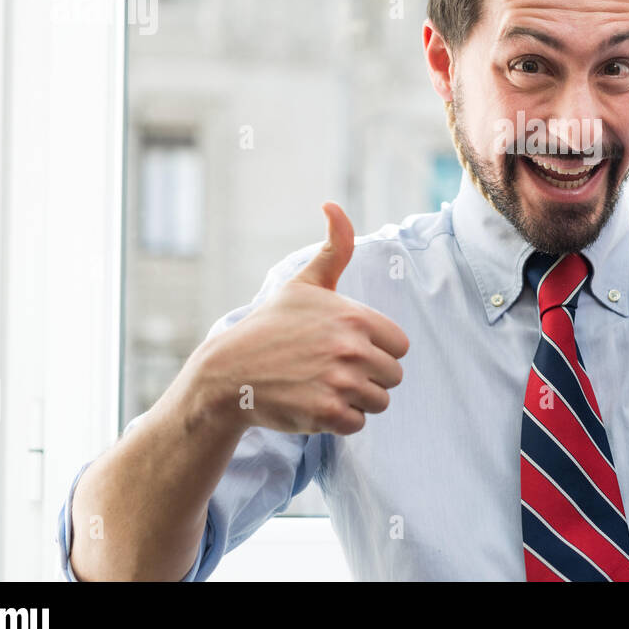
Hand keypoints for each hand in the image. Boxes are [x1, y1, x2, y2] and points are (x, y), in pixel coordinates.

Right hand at [187, 202, 409, 435]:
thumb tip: (333, 204)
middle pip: (393, 377)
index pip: (400, 346)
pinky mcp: (326, 413)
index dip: (377, 350)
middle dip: (368, 377)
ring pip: (379, 402)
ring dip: (355, 400)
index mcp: (356, 318)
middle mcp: (352, 349)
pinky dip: (339, 421)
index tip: (347, 348)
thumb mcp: (304, 283)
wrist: (228, 373)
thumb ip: (334, 248)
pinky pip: (357, 424)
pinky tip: (314, 404)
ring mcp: (339, 382)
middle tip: (331, 370)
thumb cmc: (271, 326)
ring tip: (322, 386)